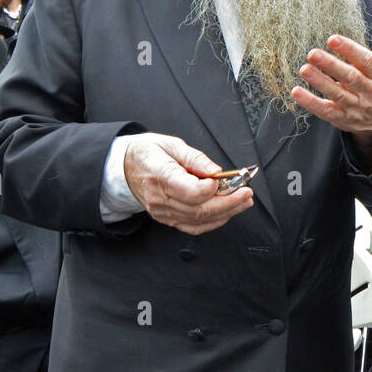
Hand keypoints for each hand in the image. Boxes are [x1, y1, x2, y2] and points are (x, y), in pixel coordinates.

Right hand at [123, 133, 253, 234]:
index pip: (190, 192)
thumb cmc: (147, 153)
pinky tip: (228, 212)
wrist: (124, 168)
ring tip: (244, 202)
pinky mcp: (167, 219)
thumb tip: (217, 171)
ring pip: (199, 221)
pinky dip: (214, 222)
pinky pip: (193, 226)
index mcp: (160, 176)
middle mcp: (160, 198)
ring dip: (226, 213)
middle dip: (229, 203)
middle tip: (247, 194)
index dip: (212, 189)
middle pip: (199, 210)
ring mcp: (163, 212)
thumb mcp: (171, 144)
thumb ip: (196, 159)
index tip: (225, 179)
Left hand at [293, 19, 371, 146]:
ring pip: (338, 94)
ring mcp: (356, 107)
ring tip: (304, 69)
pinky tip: (296, 91)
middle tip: (312, 53)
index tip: (332, 39)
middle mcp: (370, 92)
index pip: (366, 61)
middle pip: (351, 78)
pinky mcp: (343, 119)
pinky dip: (311, 103)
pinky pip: (326, 111)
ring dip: (320, 82)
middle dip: (331, 66)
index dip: (350, 50)